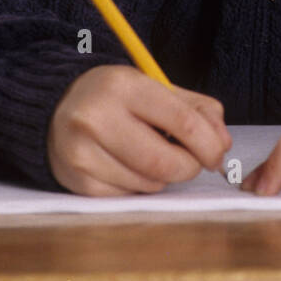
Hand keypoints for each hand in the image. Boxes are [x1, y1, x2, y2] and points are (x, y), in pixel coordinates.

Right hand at [47, 65, 231, 195]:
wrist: (57, 107)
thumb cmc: (116, 97)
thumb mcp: (154, 87)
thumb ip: (196, 109)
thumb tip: (223, 143)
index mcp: (123, 85)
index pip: (182, 121)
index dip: (209, 143)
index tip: (217, 153)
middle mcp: (97, 117)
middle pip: (165, 161)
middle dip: (189, 167)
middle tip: (192, 161)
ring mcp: (83, 152)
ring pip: (149, 182)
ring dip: (164, 176)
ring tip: (153, 155)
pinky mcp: (77, 180)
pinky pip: (128, 196)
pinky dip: (139, 186)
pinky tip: (129, 165)